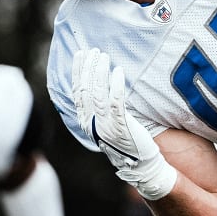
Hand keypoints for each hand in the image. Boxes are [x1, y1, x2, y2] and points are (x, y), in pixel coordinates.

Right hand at [72, 48, 176, 199]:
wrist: (140, 165)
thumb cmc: (125, 142)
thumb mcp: (106, 125)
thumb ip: (99, 108)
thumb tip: (97, 84)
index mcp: (86, 122)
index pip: (77, 92)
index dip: (77, 72)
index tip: (80, 55)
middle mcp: (92, 123)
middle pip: (85, 89)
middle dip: (87, 67)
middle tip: (92, 50)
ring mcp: (106, 125)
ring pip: (97, 93)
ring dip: (99, 72)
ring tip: (103, 56)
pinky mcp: (121, 126)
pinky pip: (115, 101)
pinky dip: (115, 84)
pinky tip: (118, 71)